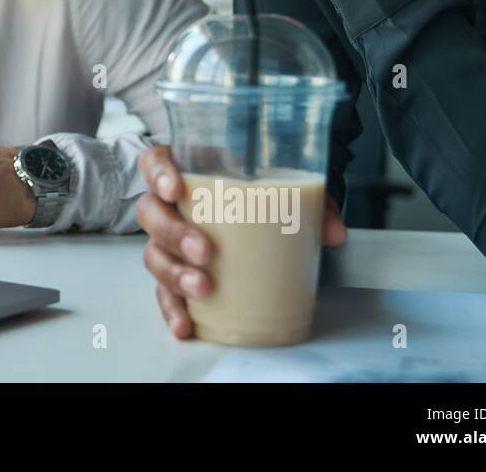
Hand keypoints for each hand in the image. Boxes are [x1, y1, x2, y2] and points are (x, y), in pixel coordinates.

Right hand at [137, 144, 346, 339]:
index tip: (176, 190)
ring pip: (153, 254)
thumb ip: (310, 203)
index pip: (155, 162)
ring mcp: (166, 241)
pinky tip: (186, 324)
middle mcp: (168, 205)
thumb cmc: (253, 193)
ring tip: (203, 288)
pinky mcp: (174, 273)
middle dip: (173, 234)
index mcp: (186, 170)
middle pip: (151, 213)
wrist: (254, 216)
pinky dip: (173, 309)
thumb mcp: (283, 189)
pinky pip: (164, 292)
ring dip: (174, 274)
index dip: (158, 174)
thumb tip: (333, 233)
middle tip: (205, 251)